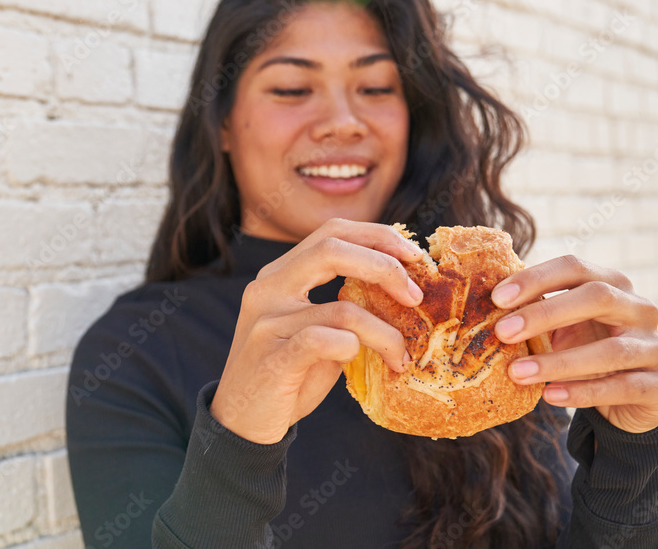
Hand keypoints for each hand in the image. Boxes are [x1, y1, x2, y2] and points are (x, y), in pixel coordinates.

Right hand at [209, 219, 423, 443]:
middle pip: (332, 249)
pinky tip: (359, 361)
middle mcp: (267, 289)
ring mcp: (267, 322)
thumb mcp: (316, 332)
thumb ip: (343, 308)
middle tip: (416, 295)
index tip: (413, 256)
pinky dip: (353, 348)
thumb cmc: (287, 377)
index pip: (331, 232)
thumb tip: (402, 294)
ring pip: (343, 308)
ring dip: (385, 333)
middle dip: (384, 266)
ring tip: (399, 355)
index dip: (377, 236)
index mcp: (278, 275)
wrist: (241, 423)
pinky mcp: (273, 358)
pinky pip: (327, 340)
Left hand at [492, 254, 657, 433]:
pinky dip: (584, 392)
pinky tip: (550, 396)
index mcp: (611, 284)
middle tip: (502, 332)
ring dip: (559, 362)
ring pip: (612, 349)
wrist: (629, 397)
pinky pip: (625, 386)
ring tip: (517, 373)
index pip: (574, 267)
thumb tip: (478, 303)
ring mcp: (656, 345)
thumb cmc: (584, 349)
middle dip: (546, 313)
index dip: (536, 278)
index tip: (497, 298)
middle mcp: (639, 308)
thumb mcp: (559, 327)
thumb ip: (533, 312)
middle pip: (597, 297)